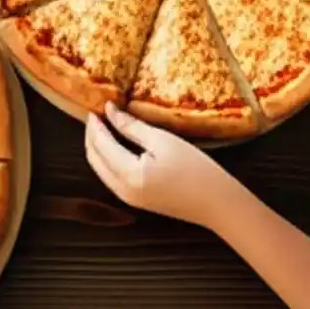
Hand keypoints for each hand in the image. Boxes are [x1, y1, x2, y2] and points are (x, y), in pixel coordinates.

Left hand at [84, 103, 241, 227]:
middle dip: (91, 135)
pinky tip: (114, 144)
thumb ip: (131, 126)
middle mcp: (121, 190)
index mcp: (128, 175)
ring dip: (97, 147)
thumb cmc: (196, 169)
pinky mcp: (135, 201)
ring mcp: (127, 198)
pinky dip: (107, 159)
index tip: (96, 105)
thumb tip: (110, 110)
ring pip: (99, 169)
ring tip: (103, 125)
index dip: (95, 124)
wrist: (218, 204)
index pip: (100, 144)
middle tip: (97, 114)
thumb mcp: (163, 141)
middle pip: (94, 158)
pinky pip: (110, 177)